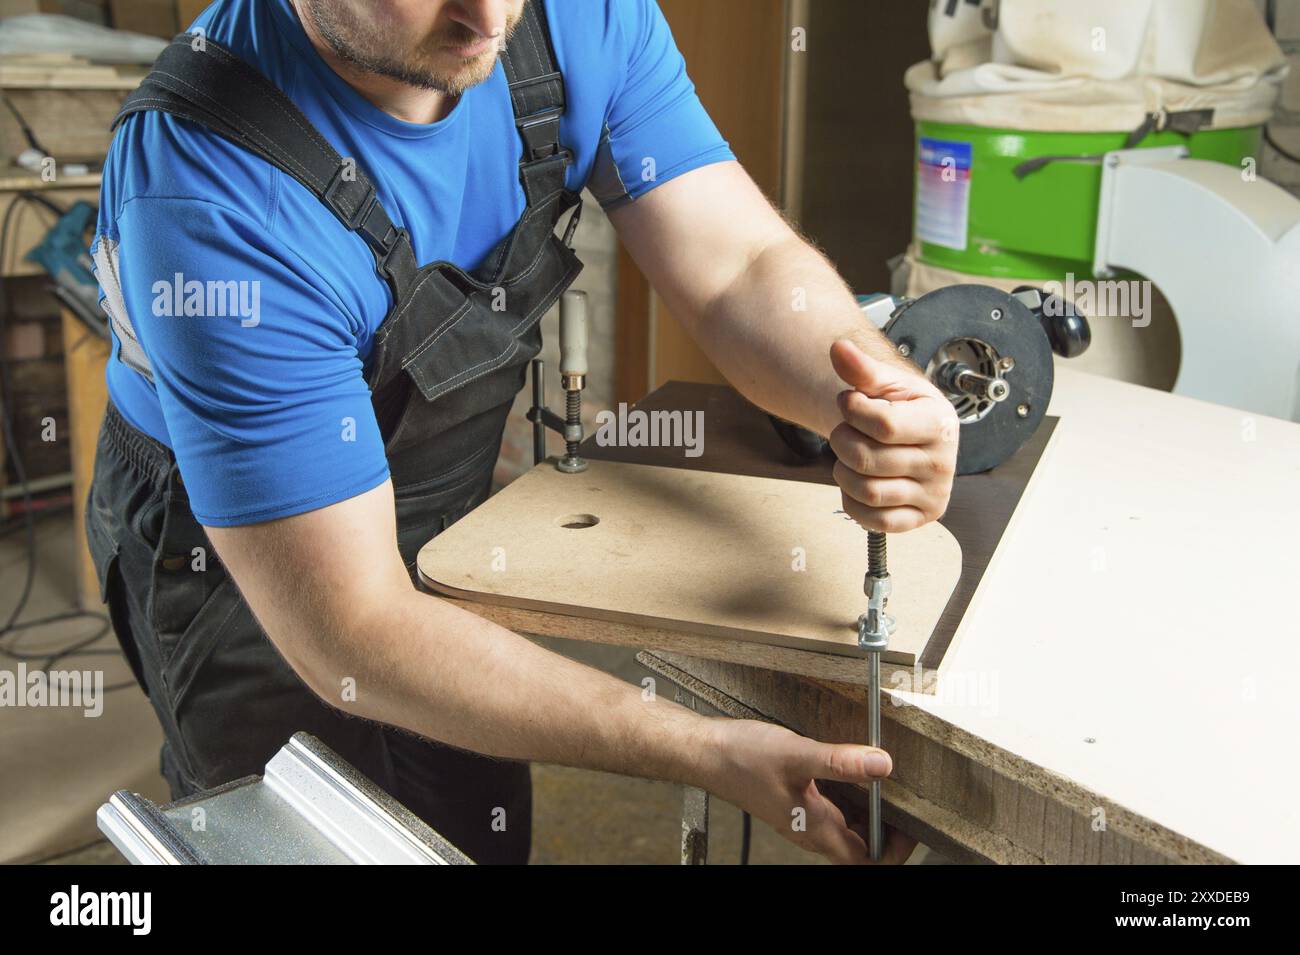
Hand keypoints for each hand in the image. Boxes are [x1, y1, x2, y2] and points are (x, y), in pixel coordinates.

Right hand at [708, 718, 915, 863]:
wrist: (704, 752)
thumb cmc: (740, 759)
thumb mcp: (796, 756)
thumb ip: (839, 761)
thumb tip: (882, 764)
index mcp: (814, 829)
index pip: (866, 860)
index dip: (894, 848)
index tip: (910, 822)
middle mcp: (809, 828)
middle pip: (860, 844)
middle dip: (887, 826)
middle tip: (904, 795)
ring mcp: (801, 815)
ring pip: (846, 824)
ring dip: (869, 808)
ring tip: (884, 779)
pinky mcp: (793, 799)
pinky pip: (831, 806)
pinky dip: (849, 791)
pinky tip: (849, 765)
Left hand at [828, 339, 957, 532]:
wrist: (916, 433)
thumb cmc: (904, 407)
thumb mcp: (887, 384)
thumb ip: (862, 369)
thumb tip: (839, 349)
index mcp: (940, 422)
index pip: (884, 425)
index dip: (852, 410)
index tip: (849, 401)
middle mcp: (943, 462)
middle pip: (867, 459)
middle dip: (842, 440)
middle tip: (847, 430)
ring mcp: (933, 493)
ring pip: (867, 491)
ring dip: (843, 472)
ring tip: (851, 455)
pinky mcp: (919, 518)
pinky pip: (874, 521)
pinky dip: (853, 502)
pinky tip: (858, 481)